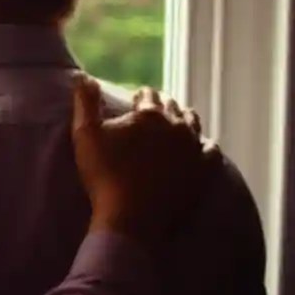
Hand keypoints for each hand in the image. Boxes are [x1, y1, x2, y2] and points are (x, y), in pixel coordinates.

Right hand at [70, 74, 215, 245]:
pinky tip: (197, 147)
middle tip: (150, 115)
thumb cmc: (104, 175)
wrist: (131, 219)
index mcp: (150, 114)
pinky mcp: (204, 170)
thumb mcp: (85, 134)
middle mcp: (177, 125)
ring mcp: (193, 148)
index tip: (133, 102)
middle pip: (172, 106)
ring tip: (172, 126)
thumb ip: (85, 102)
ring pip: (193, 122)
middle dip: (161, 106)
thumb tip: (83, 75)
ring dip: (183, 120)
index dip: (139, 96)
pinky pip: (212, 149)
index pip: (148, 93)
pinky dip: (204, 144)